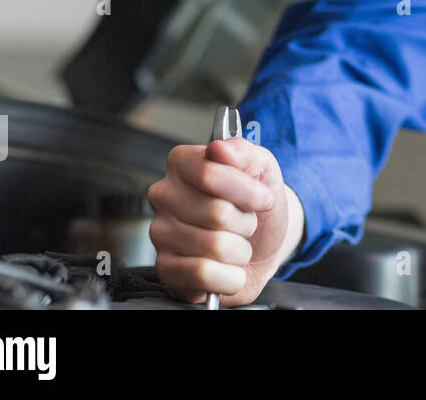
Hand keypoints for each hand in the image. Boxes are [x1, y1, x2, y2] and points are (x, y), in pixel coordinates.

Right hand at [147, 137, 291, 306]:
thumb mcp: (263, 168)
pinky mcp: (165, 269)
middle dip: (246, 222)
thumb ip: (243, 153)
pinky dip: (230, 276)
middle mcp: (164, 196)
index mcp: (182, 163)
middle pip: (216, 213)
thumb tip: (219, 149)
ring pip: (214, 245)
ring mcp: (160, 233)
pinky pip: (203, 274)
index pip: (210, 174)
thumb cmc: (257, 203)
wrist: (265, 243)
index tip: (263, 198)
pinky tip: (228, 268)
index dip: (246, 191)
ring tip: (236, 244)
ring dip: (241, 250)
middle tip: (245, 222)